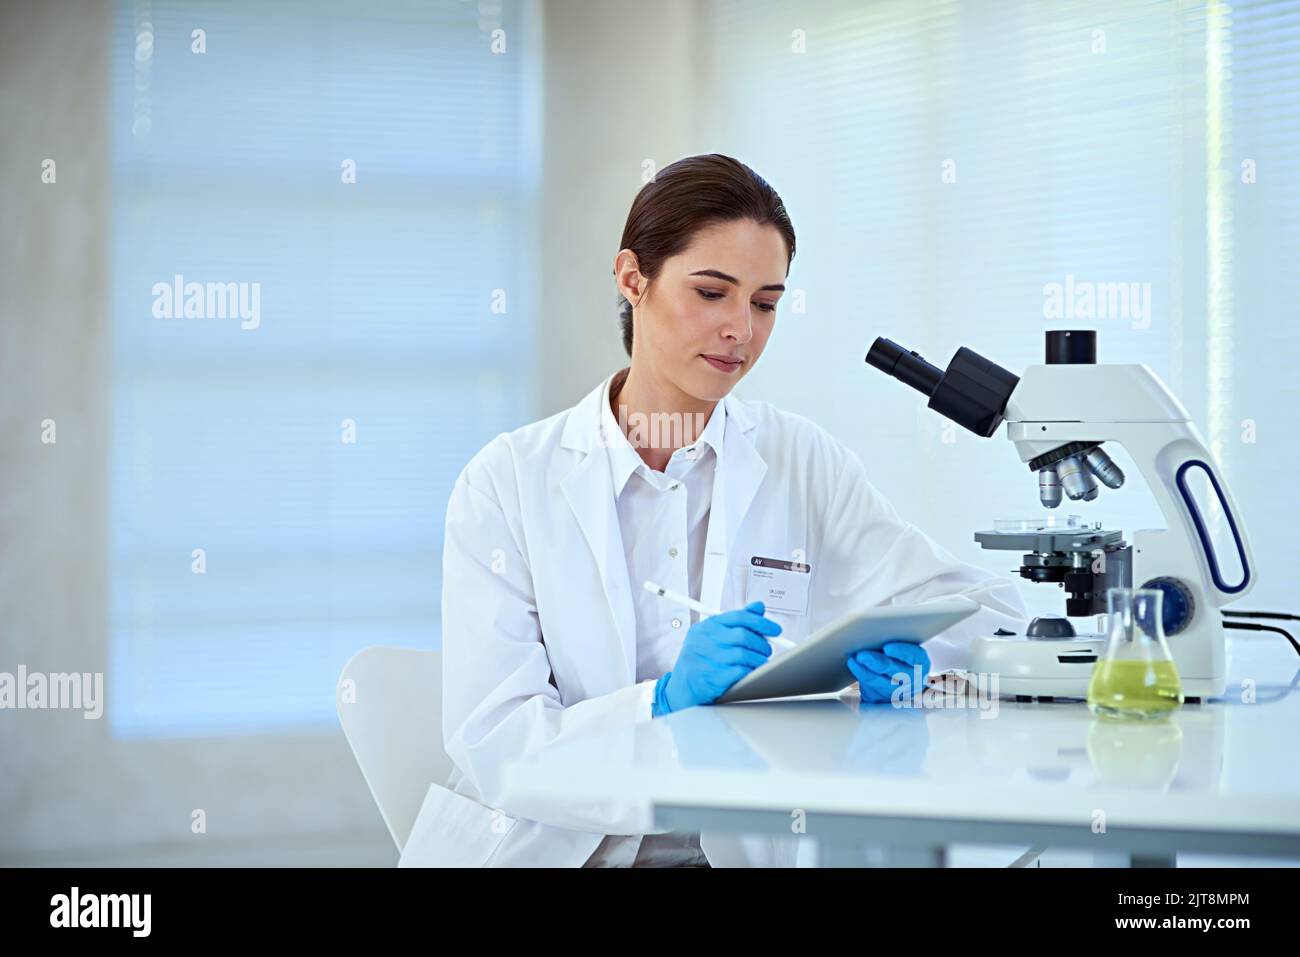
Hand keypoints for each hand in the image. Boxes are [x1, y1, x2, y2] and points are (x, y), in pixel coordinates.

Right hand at [654, 601, 781, 714]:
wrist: (683, 686)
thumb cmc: (700, 658)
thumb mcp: (712, 635)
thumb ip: (736, 621)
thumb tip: (758, 607)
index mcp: (707, 627)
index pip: (739, 617)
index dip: (761, 622)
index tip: (775, 629)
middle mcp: (706, 641)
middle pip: (743, 636)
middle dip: (762, 643)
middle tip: (767, 649)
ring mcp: (708, 660)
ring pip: (745, 655)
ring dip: (758, 659)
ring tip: (760, 662)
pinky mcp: (713, 678)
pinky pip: (741, 672)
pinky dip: (751, 671)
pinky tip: (751, 671)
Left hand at [845, 641, 929, 702]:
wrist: (893, 677)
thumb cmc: (896, 655)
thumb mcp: (900, 646)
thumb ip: (891, 639)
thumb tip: (875, 632)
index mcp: (920, 662)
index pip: (915, 657)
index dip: (902, 652)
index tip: (887, 648)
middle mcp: (912, 678)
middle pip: (897, 672)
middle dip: (878, 663)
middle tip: (863, 655)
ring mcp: (898, 691)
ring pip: (882, 682)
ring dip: (865, 671)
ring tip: (855, 660)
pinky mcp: (882, 697)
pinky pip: (871, 688)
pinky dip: (861, 675)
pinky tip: (854, 665)